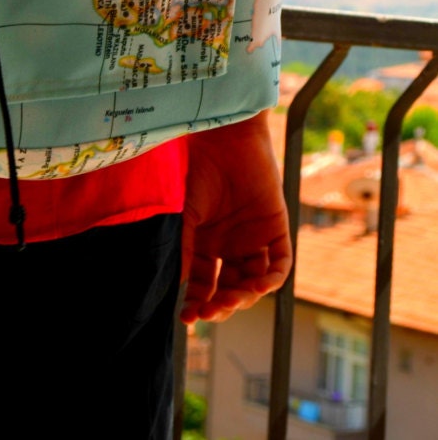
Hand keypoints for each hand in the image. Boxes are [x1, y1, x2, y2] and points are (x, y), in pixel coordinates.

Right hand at [180, 112, 291, 323]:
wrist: (221, 136)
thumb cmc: (196, 169)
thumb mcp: (184, 215)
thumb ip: (183, 250)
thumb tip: (176, 289)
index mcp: (205, 243)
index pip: (205, 284)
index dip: (197, 303)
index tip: (187, 319)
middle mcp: (230, 244)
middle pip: (231, 287)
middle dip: (222, 304)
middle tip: (210, 312)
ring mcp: (254, 238)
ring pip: (255, 281)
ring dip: (244, 297)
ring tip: (229, 301)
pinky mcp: (276, 228)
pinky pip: (280, 264)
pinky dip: (271, 280)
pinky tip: (256, 287)